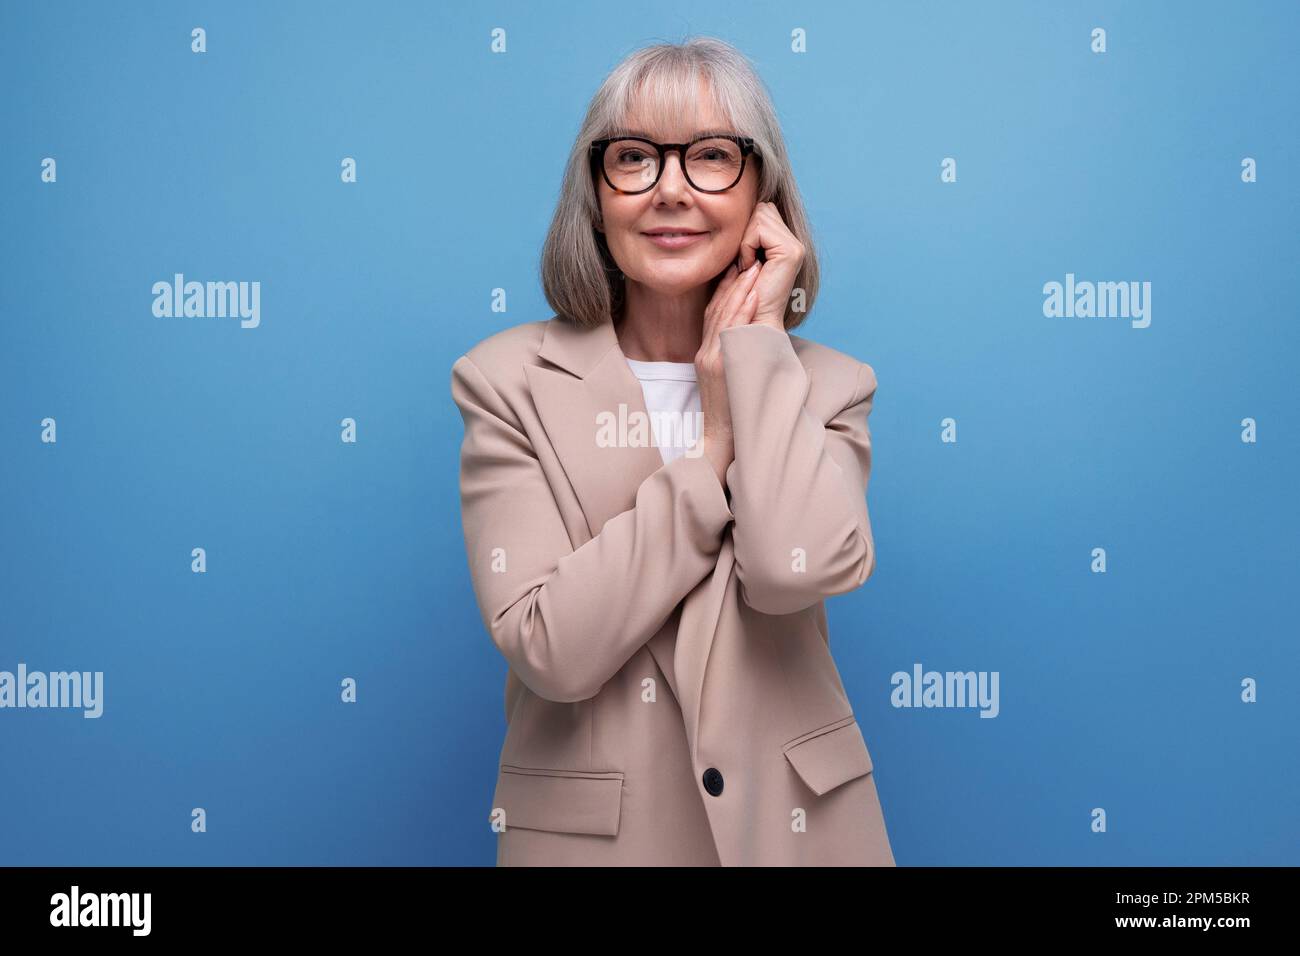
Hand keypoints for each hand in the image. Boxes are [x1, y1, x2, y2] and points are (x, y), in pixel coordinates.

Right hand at [693, 259, 762, 485]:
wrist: (720, 440)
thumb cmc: (730, 413)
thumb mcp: (724, 380)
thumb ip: (730, 356)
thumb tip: (749, 338)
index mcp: (706, 353)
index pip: (714, 312)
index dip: (725, 286)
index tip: (737, 266)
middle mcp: (706, 352)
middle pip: (716, 307)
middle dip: (731, 279)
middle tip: (745, 254)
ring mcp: (711, 357)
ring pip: (723, 313)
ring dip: (739, 286)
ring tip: (753, 264)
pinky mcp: (717, 365)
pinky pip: (729, 329)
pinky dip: (740, 306)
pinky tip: (752, 289)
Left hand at [733, 201, 804, 330]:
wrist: (751, 322)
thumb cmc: (740, 296)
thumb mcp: (743, 260)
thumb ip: (748, 236)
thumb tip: (748, 206)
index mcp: (785, 244)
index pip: (763, 211)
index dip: (747, 231)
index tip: (744, 260)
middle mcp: (794, 243)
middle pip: (763, 208)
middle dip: (747, 233)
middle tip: (746, 262)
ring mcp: (795, 246)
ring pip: (761, 215)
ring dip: (746, 241)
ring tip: (749, 266)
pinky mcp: (791, 252)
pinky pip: (758, 230)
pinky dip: (747, 247)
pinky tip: (752, 268)